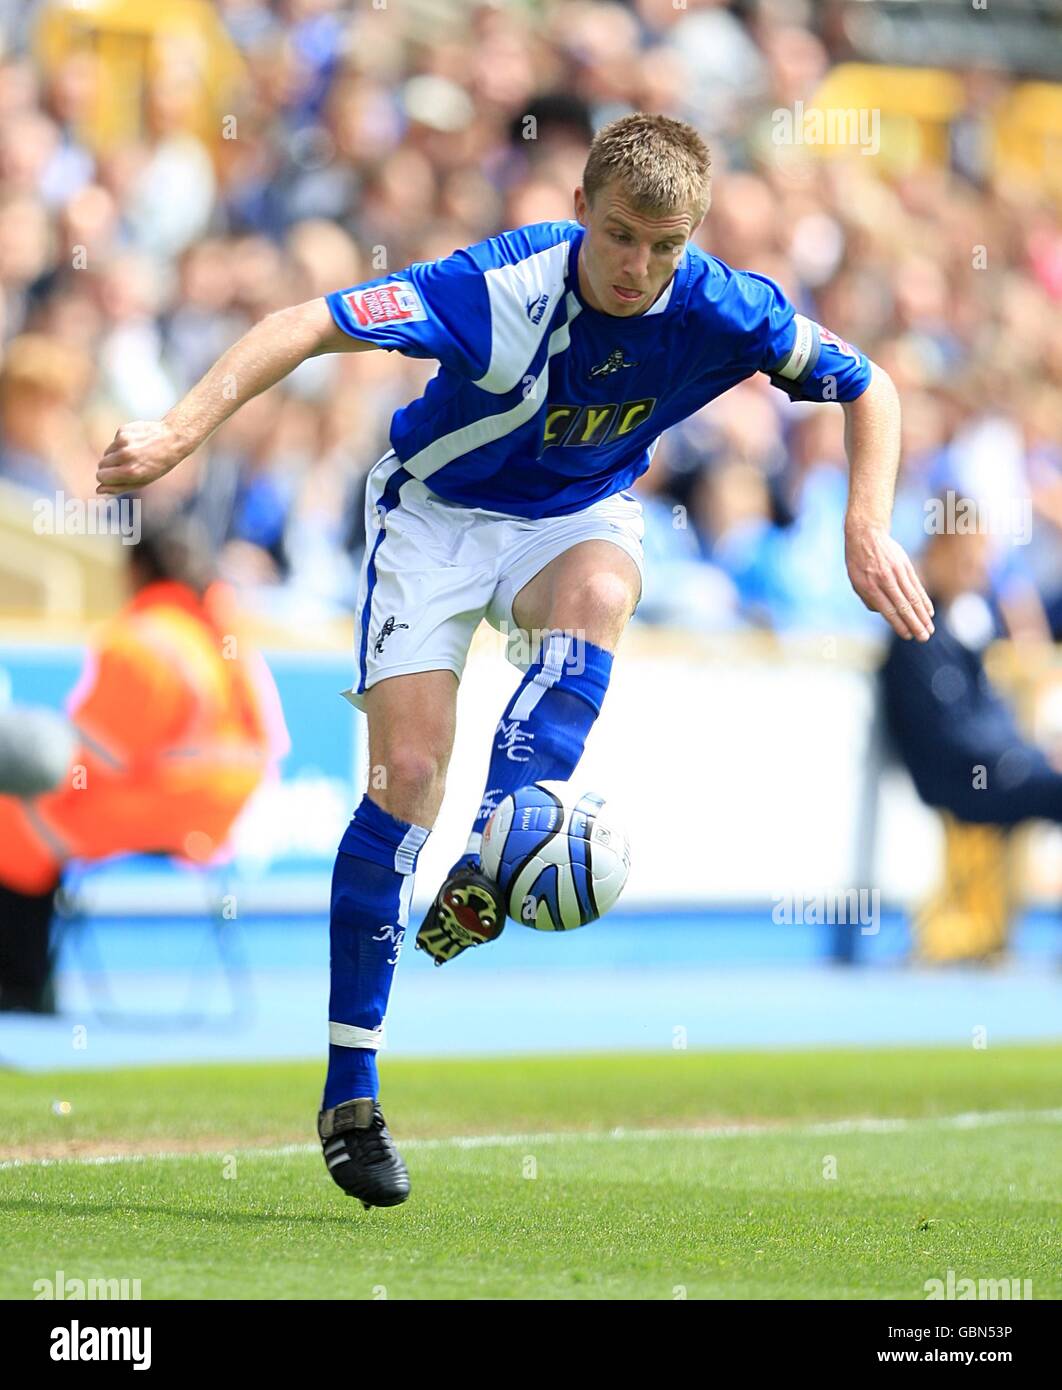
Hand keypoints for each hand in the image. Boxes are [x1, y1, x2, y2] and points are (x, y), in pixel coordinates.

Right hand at [95, 421, 187, 494]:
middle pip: (101, 465)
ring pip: (106, 453)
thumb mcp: (143, 481)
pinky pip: (113, 442)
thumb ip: (119, 487)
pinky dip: (121, 444)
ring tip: (134, 455)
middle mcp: (125, 455)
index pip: (100, 476)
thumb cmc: (158, 464)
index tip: (114, 477)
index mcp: (130, 471)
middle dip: (110, 467)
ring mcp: (123, 441)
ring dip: (115, 455)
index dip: (106, 478)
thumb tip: (98, 490)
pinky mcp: (122, 430)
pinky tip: (136, 444)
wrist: (172, 439)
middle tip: (126, 466)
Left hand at [845, 522, 934, 640]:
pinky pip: (917, 586)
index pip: (888, 610)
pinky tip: (929, 612)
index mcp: (870, 587)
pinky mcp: (906, 567)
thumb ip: (869, 599)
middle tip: (924, 638)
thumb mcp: (856, 582)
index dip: (899, 624)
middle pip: (904, 606)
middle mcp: (885, 581)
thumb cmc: (858, 563)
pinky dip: (924, 601)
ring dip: (923, 616)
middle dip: (915, 624)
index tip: (908, 635)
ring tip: (929, 629)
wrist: (867, 535)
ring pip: (913, 597)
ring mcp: (897, 573)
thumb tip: (885, 614)